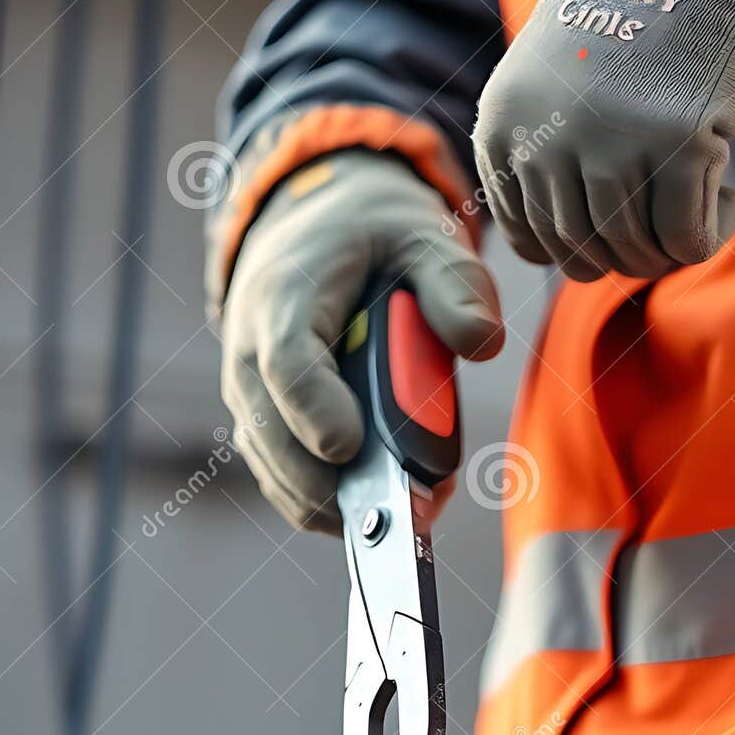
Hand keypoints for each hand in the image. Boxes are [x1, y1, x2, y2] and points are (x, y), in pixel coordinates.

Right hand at [221, 149, 502, 531]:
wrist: (313, 230)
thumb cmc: (370, 236)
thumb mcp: (422, 235)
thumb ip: (456, 282)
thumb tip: (484, 344)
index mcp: (284, 298)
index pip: (286, 367)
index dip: (317, 413)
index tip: (353, 446)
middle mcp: (250, 354)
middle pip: (274, 440)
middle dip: (340, 486)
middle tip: (416, 504)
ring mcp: (250, 398)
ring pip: (280, 476)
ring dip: (345, 502)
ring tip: (424, 497)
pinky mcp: (263, 429)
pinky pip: (288, 485)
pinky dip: (337, 503)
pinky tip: (395, 495)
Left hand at [473, 0, 734, 281]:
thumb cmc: (637, 16)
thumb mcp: (555, 85)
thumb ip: (546, 158)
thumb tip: (571, 260)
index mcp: (502, 128)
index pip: (531, 244)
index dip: (583, 245)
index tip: (621, 215)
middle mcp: (545, 142)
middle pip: (583, 256)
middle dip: (631, 250)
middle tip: (668, 212)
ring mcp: (609, 145)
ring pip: (635, 255)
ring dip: (674, 243)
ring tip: (699, 197)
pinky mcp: (677, 145)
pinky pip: (688, 240)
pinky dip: (711, 232)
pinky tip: (724, 194)